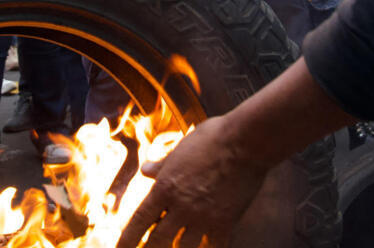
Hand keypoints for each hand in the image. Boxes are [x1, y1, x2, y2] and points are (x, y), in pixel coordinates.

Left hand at [116, 117, 268, 247]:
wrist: (245, 142)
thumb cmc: (213, 138)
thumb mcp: (181, 148)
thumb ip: (163, 164)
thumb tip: (146, 169)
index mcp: (165, 187)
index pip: (140, 220)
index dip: (128, 239)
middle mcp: (181, 206)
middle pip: (158, 241)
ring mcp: (203, 216)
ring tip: (177, 247)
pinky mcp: (225, 221)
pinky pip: (214, 246)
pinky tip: (209, 247)